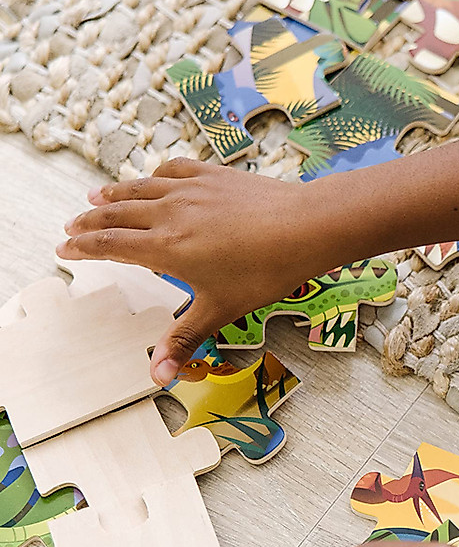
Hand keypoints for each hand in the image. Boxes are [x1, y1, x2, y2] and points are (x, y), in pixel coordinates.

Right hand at [57, 159, 332, 383]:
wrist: (306, 226)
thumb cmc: (266, 269)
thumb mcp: (221, 310)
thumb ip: (184, 339)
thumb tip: (158, 375)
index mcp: (165, 248)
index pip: (110, 245)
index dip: (83, 247)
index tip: (64, 249)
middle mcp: (169, 213)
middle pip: (116, 214)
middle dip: (91, 221)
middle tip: (74, 226)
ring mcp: (191, 190)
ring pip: (139, 189)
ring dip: (114, 194)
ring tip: (96, 197)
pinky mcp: (213, 175)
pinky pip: (173, 171)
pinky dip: (155, 176)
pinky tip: (153, 179)